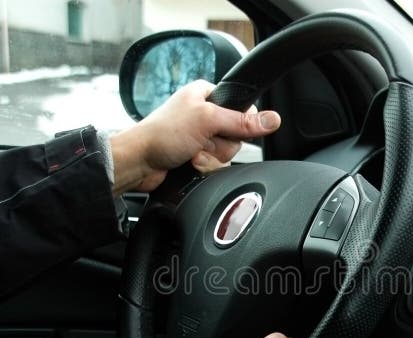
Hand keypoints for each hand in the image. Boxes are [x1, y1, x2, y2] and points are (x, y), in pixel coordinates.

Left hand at [109, 80, 281, 194]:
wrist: (139, 163)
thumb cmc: (161, 134)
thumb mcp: (207, 120)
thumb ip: (242, 122)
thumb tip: (273, 119)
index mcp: (206, 94)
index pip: (243, 108)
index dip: (240, 123)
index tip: (226, 128)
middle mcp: (203, 114)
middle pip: (236, 135)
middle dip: (219, 145)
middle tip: (201, 141)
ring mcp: (199, 137)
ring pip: (226, 154)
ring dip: (210, 158)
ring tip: (191, 154)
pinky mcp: (195, 156)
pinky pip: (215, 166)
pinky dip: (204, 167)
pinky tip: (189, 163)